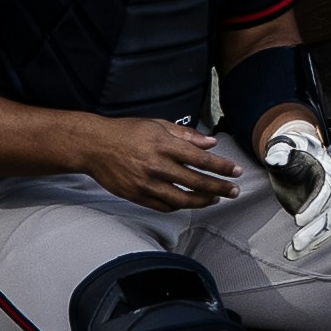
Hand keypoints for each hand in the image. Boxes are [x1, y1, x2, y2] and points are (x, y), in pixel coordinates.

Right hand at [70, 116, 239, 211]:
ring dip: (203, 201)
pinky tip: (189, 203)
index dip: (222, 167)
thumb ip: (186, 135)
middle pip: (196, 182)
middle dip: (219, 188)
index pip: (201, 159)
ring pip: (182, 199)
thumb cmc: (126, 132)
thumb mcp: (157, 125)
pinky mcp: (137, 196)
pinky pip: (164, 206)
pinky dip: (179, 206)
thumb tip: (211, 143)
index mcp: (163, 144)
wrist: (94, 146)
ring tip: (215, 199)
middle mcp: (157, 165)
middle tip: (234, 191)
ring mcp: (146, 183)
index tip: (236, 171)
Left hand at [260, 122, 330, 260]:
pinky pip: (320, 231)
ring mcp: (328, 203)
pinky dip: (309, 244)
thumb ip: (279, 152)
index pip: (325, 193)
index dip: (313, 207)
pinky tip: (293, 254)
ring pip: (326, 226)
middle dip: (313, 230)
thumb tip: (274, 158)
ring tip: (291, 253)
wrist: (297, 153)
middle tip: (296, 243)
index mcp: (325, 172)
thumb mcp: (283, 147)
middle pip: (328, 213)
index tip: (297, 220)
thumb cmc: (290, 150)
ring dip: (311, 242)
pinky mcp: (321, 213)